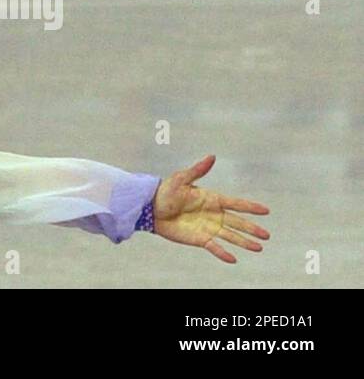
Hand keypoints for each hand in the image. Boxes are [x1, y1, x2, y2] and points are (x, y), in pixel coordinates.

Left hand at [153, 154, 270, 263]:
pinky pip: (214, 247)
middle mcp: (214, 215)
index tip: (266, 210)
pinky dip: (223, 253)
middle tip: (266, 235)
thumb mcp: (181, 179)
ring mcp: (208, 228)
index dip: (250, 207)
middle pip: (237, 223)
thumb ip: (198, 170)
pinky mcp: (200, 239)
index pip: (235, 204)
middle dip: (252, 229)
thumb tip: (212, 156)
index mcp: (212, 199)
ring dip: (244, 243)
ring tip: (259, 248)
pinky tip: (233, 259)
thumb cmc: (166, 191)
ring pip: (231, 237)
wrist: (150, 208)